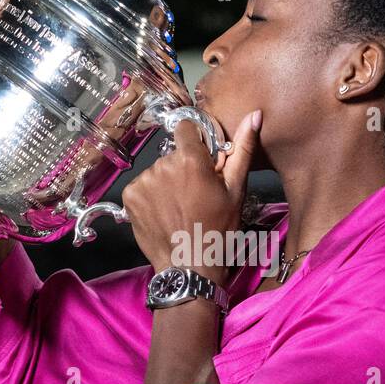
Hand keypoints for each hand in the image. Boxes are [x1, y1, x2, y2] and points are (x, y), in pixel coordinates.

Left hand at [121, 109, 261, 283]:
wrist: (190, 267)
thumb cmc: (218, 230)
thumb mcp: (235, 190)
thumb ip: (242, 149)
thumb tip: (254, 115)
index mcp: (190, 158)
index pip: (186, 126)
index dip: (194, 141)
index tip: (201, 160)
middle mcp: (162, 164)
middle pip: (173, 153)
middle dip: (183, 168)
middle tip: (195, 194)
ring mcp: (143, 181)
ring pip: (158, 171)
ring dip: (166, 183)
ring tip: (179, 207)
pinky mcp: (129, 197)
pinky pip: (142, 187)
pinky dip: (151, 197)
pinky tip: (164, 213)